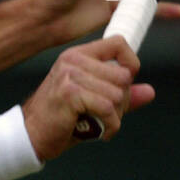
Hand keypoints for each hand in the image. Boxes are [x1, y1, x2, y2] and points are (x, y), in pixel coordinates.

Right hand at [22, 36, 150, 160]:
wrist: (30, 136)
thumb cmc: (60, 119)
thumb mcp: (92, 102)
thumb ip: (120, 95)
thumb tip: (150, 92)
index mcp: (77, 56)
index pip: (118, 43)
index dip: (130, 63)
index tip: (125, 83)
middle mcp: (72, 61)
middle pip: (123, 75)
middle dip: (122, 101)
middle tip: (104, 114)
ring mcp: (70, 76)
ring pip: (118, 94)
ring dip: (114, 116)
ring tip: (98, 123)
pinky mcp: (70, 94)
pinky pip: (108, 108)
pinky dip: (110, 125)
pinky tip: (99, 132)